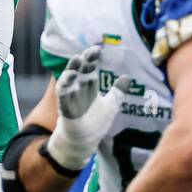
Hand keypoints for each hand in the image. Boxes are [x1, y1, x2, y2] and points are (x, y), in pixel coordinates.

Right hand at [45, 45, 134, 171]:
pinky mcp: (65, 109)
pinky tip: (70, 80)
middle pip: (79, 70)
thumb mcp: (111, 104)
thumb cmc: (95, 122)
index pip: (90, 68)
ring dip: (71, 70)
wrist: (84, 141)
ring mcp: (71, 98)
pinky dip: (65, 87)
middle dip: (83, 61)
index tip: (98, 49)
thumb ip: (118, 91)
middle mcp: (78, 89)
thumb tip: (128, 77)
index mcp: (88, 86)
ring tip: (76, 60)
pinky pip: (63, 96)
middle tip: (88, 52)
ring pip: (68, 80)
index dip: (92, 58)